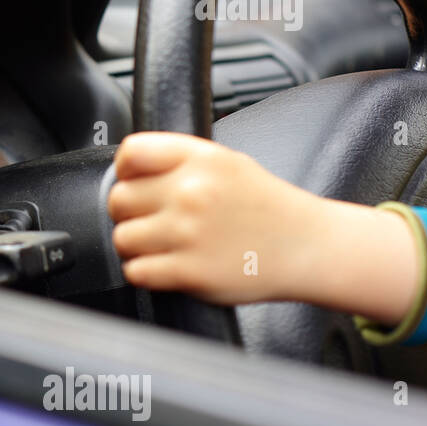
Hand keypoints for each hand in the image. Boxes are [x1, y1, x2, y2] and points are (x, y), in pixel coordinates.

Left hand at [107, 131, 320, 305]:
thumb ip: (178, 159)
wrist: (308, 246)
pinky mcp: (189, 271)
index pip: (131, 153)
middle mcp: (191, 192)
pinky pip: (136, 271)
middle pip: (118, 199)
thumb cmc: (266, 206)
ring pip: (122, 238)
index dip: (124, 170)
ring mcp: (188, 233)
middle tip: (153, 221)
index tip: (135, 183)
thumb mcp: (227, 162)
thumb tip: (127, 166)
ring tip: (161, 246)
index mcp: (200, 159)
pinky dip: (145, 273)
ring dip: (135, 246)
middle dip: (129, 213)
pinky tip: (166, 266)